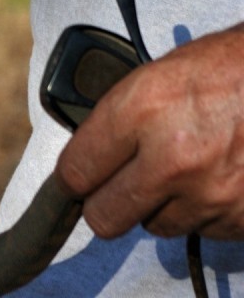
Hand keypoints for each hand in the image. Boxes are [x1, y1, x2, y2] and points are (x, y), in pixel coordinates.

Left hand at [55, 23, 243, 240]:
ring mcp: (208, 194)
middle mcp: (171, 158)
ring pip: (155, 225)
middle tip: (114, 188)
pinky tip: (210, 178)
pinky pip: (201, 231)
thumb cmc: (226, 67)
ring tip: (178, 170)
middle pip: (105, 217)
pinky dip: (200, 211)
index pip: (76, 170)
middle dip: (105, 204)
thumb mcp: (158, 74)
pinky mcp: (239, 217)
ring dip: (159, 205)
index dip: (71, 178)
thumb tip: (92, 152)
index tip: (72, 180)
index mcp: (142, 109)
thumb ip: (121, 116)